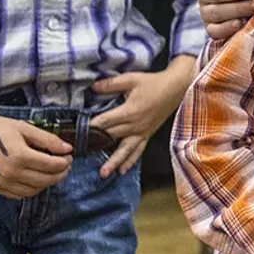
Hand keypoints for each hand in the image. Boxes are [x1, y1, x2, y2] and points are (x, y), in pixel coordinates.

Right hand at [0, 111, 72, 198]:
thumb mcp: (26, 129)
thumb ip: (48, 140)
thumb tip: (68, 149)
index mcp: (19, 156)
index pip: (51, 166)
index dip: (65, 162)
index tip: (69, 157)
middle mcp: (10, 172)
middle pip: (45, 180)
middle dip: (60, 174)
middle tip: (65, 165)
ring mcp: (2, 182)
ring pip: (34, 190)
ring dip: (47, 183)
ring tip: (52, 172)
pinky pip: (20, 194)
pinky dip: (32, 189)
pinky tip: (36, 178)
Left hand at [90, 55, 195, 177]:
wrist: (176, 87)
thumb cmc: (154, 83)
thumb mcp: (131, 79)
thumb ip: (111, 84)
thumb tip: (92, 87)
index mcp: (129, 111)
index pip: (105, 122)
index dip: (90, 127)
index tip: (76, 134)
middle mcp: (135, 125)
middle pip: (111, 138)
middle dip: (95, 146)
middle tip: (80, 155)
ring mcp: (142, 132)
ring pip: (125, 150)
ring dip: (114, 162)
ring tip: (103, 174)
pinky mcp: (147, 134)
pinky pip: (138, 151)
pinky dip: (131, 161)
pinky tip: (122, 171)